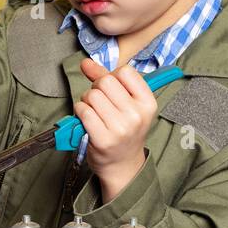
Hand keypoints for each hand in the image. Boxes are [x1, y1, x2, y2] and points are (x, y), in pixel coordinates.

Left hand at [74, 58, 157, 198]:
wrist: (122, 164)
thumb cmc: (123, 131)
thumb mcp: (126, 104)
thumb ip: (106, 79)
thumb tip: (85, 63)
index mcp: (147, 102)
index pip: (125, 71)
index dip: (111, 75)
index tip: (109, 88)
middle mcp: (137, 115)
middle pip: (105, 81)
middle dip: (96, 88)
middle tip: (99, 102)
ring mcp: (120, 128)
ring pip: (92, 95)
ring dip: (86, 101)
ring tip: (93, 112)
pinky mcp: (103, 138)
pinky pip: (83, 111)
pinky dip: (79, 112)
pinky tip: (86, 120)